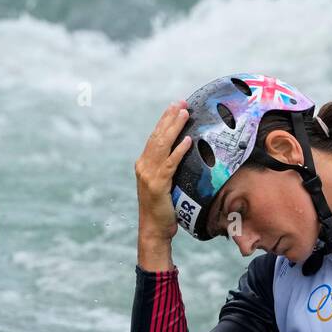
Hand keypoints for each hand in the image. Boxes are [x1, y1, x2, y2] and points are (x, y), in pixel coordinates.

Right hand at [134, 100, 194, 270]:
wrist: (154, 228)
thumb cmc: (162, 208)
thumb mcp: (165, 184)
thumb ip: (169, 169)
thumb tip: (184, 155)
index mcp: (144, 163)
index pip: (156, 137)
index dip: (165, 121)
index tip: (176, 107)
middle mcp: (144, 165)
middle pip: (158, 136)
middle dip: (170, 118)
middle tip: (181, 102)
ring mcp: (149, 174)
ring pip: (163, 146)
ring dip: (174, 128)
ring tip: (185, 113)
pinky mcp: (157, 184)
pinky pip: (170, 164)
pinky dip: (179, 151)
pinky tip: (188, 141)